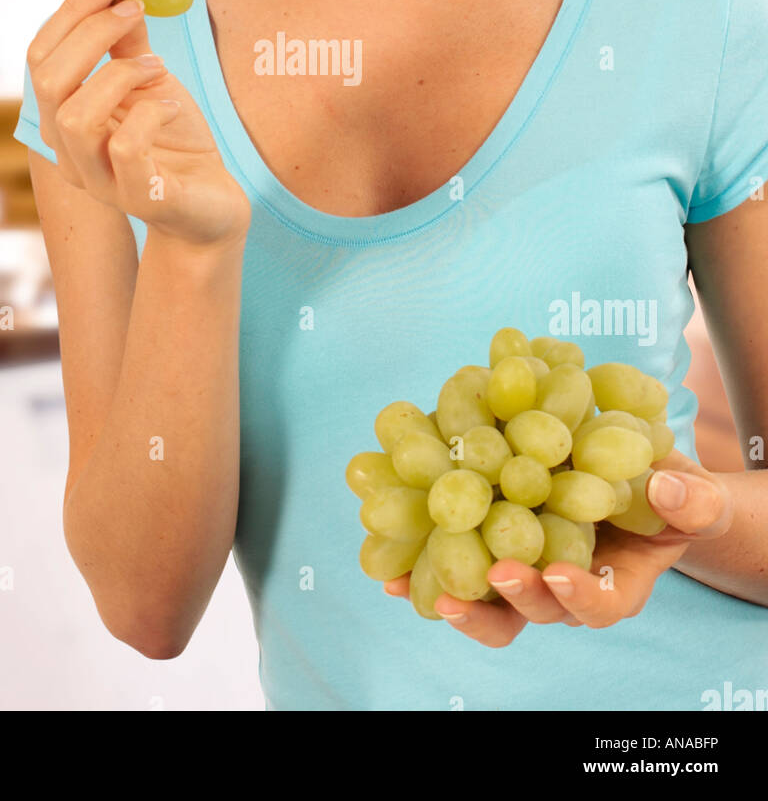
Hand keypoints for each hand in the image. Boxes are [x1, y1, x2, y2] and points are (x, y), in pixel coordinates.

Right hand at [27, 0, 250, 246]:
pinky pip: (127, 150)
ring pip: (75, 117)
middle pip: (48, 80)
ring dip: (121, 76)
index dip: (70, 11)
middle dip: (91, 32)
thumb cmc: (174, 142)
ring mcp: (100, 179)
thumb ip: (128, 43)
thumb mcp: (150, 82)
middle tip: (137, 9)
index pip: (40, 56)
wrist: (212, 205)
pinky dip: (152, 114)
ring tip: (159, 69)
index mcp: (62, 117)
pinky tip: (173, 106)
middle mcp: (69, 151)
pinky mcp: (139, 198)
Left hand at [383, 450, 732, 646]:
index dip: (579, 596)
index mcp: (616, 581)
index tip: (559, 575)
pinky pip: (453, 559)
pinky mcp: (487, 538)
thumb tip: (665, 486)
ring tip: (420, 582)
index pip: (601, 605)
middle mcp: (562, 585)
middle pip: (534, 610)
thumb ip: (691, 499)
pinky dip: (420, 560)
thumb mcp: (693, 494)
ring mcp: (522, 566)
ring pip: (487, 599)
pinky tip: (388, 557)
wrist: (629, 469)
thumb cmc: (667, 490)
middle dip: (511, 597)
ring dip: (456, 592)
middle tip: (494, 574)